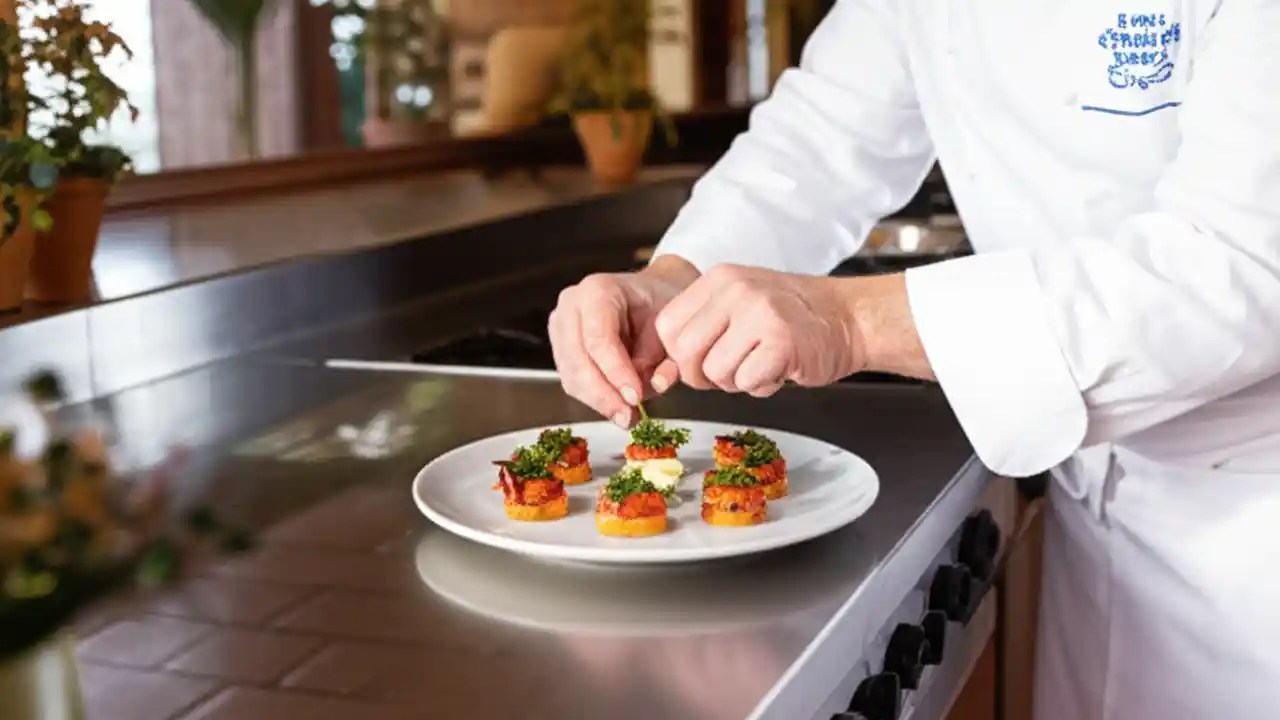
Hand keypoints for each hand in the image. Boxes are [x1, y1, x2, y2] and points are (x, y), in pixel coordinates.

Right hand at [549, 255, 699, 424]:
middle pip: (578, 360)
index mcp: (598, 290)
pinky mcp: (560, 348)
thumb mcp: (669, 326)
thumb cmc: (661, 304)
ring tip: (627, 416)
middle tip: (629, 416)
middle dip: (604, 395)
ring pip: (571, 376)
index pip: (599, 339)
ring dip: (599, 401)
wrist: (652, 294)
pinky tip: (617, 407)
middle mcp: (571, 305)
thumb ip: (659, 356)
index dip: (615, 372)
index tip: (635, 397)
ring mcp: (561, 327)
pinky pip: (572, 381)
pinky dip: (595, 399)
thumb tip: (651, 386)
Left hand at [652, 265, 867, 395]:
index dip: (680, 355)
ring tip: (762, 364)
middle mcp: (736, 290)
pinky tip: (779, 370)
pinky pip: (747, 382)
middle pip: (685, 352)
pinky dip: (762, 386)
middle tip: (732, 371)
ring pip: (715, 371)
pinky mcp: (782, 340)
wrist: (850, 318)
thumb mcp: (739, 307)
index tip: (704, 360)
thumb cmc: (791, 320)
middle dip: (702, 375)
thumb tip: (663, 374)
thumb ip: (702, 331)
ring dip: (736, 381)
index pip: (667, 326)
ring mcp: (759, 313)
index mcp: (719, 279)